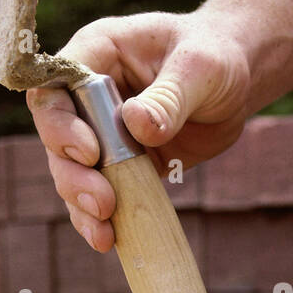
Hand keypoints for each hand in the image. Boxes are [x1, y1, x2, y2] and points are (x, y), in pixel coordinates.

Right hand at [25, 11, 250, 251]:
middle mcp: (87, 94)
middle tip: (102, 203)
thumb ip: (169, 97)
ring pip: (71, 171)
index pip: (54, 87)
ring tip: (104, 233)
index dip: (60, 123)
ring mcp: (100, 131)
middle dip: (72, 175)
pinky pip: (98, 191)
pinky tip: (109, 239)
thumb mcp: (201, 68)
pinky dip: (101, 217)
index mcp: (97, 53)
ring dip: (81, 204)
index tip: (92, 152)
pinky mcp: (120, 163)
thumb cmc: (215, 56)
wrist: (238, 79)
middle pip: (55, 138)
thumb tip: (136, 125)